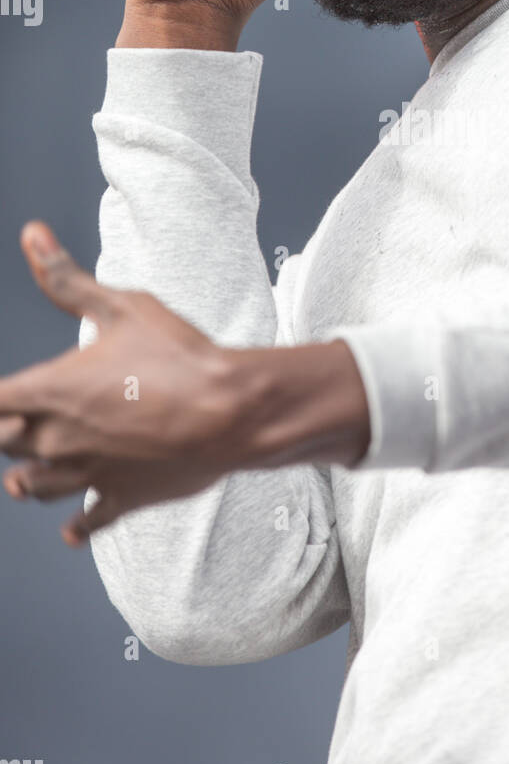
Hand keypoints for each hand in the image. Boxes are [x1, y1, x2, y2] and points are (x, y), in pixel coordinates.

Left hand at [0, 222, 370, 545]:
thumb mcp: (122, 305)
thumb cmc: (179, 354)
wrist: (231, 410)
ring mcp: (90, 474)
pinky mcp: (122, 497)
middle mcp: (60, 439)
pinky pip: (86, 521)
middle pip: (8, 444)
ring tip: (21, 476)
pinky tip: (70, 528)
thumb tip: (31, 235)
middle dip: (8, 432)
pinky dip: (75, 524)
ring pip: (33, 486)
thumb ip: (67, 279)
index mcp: (52, 391)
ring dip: (24, 477)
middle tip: (16, 422)